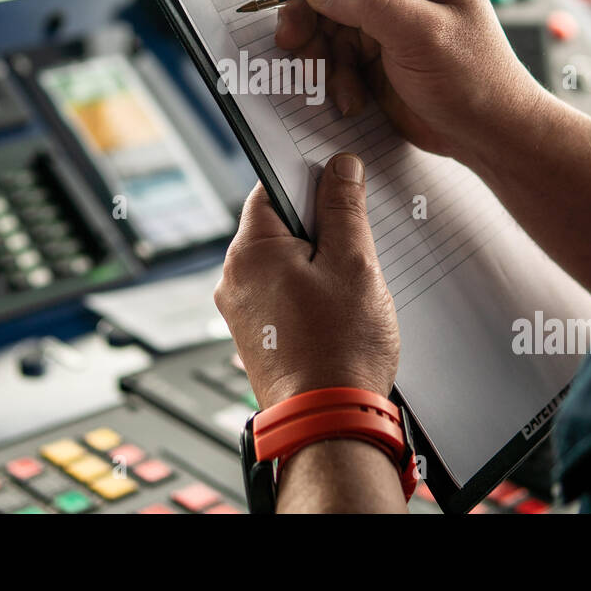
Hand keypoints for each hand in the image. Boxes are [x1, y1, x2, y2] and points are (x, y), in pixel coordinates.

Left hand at [214, 153, 398, 408]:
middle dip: (318, 228)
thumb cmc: (340, 349)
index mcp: (250, 252)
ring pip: (281, 263)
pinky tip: (336, 311)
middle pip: (277, 226)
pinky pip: (279, 295)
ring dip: (315, 263)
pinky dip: (307, 293)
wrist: (328, 422)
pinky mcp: (254, 336)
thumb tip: (340, 167)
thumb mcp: (354, 264)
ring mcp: (240, 311)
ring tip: (349, 287)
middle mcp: (233, 279)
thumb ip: (344, 208)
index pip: (272, 188)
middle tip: (356, 244)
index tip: (338, 182)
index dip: (308, 179)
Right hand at [275, 0, 543, 167]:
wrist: (484, 134)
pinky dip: (331, 72)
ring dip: (317, 46)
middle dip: (309, 5)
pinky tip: (352, 94)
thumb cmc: (476, 79)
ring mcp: (383, 15)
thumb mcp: (423, 34)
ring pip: (324, 14)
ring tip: (323, 74)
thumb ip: (369, 1)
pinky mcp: (371, 49)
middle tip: (293, 32)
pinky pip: (332, 49)